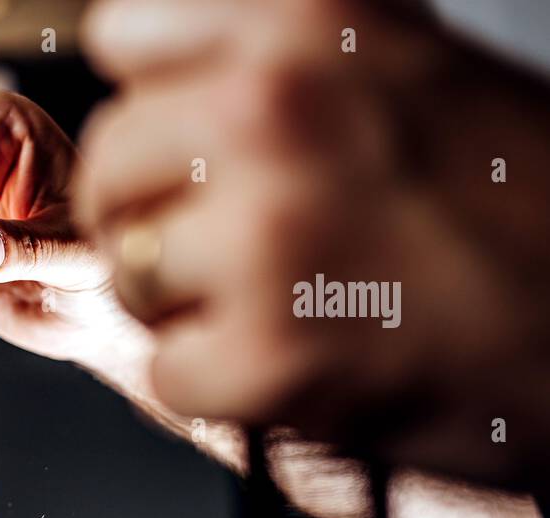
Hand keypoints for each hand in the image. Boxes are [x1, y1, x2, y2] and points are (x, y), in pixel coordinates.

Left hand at [75, 0, 549, 487]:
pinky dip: (221, 382)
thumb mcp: (410, 71)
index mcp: (306, 23)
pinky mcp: (266, 359)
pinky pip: (168, 367)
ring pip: (129, 271)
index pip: (124, 43)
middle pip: (109, 166)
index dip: (156, 108)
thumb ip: (279, 54)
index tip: (187, 146)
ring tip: (284, 301)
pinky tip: (302, 361)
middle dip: (154, 212)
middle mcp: (271, 113)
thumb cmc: (522, 206)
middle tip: (237, 245)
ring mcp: (265, 240)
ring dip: (185, 301)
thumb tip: (152, 61)